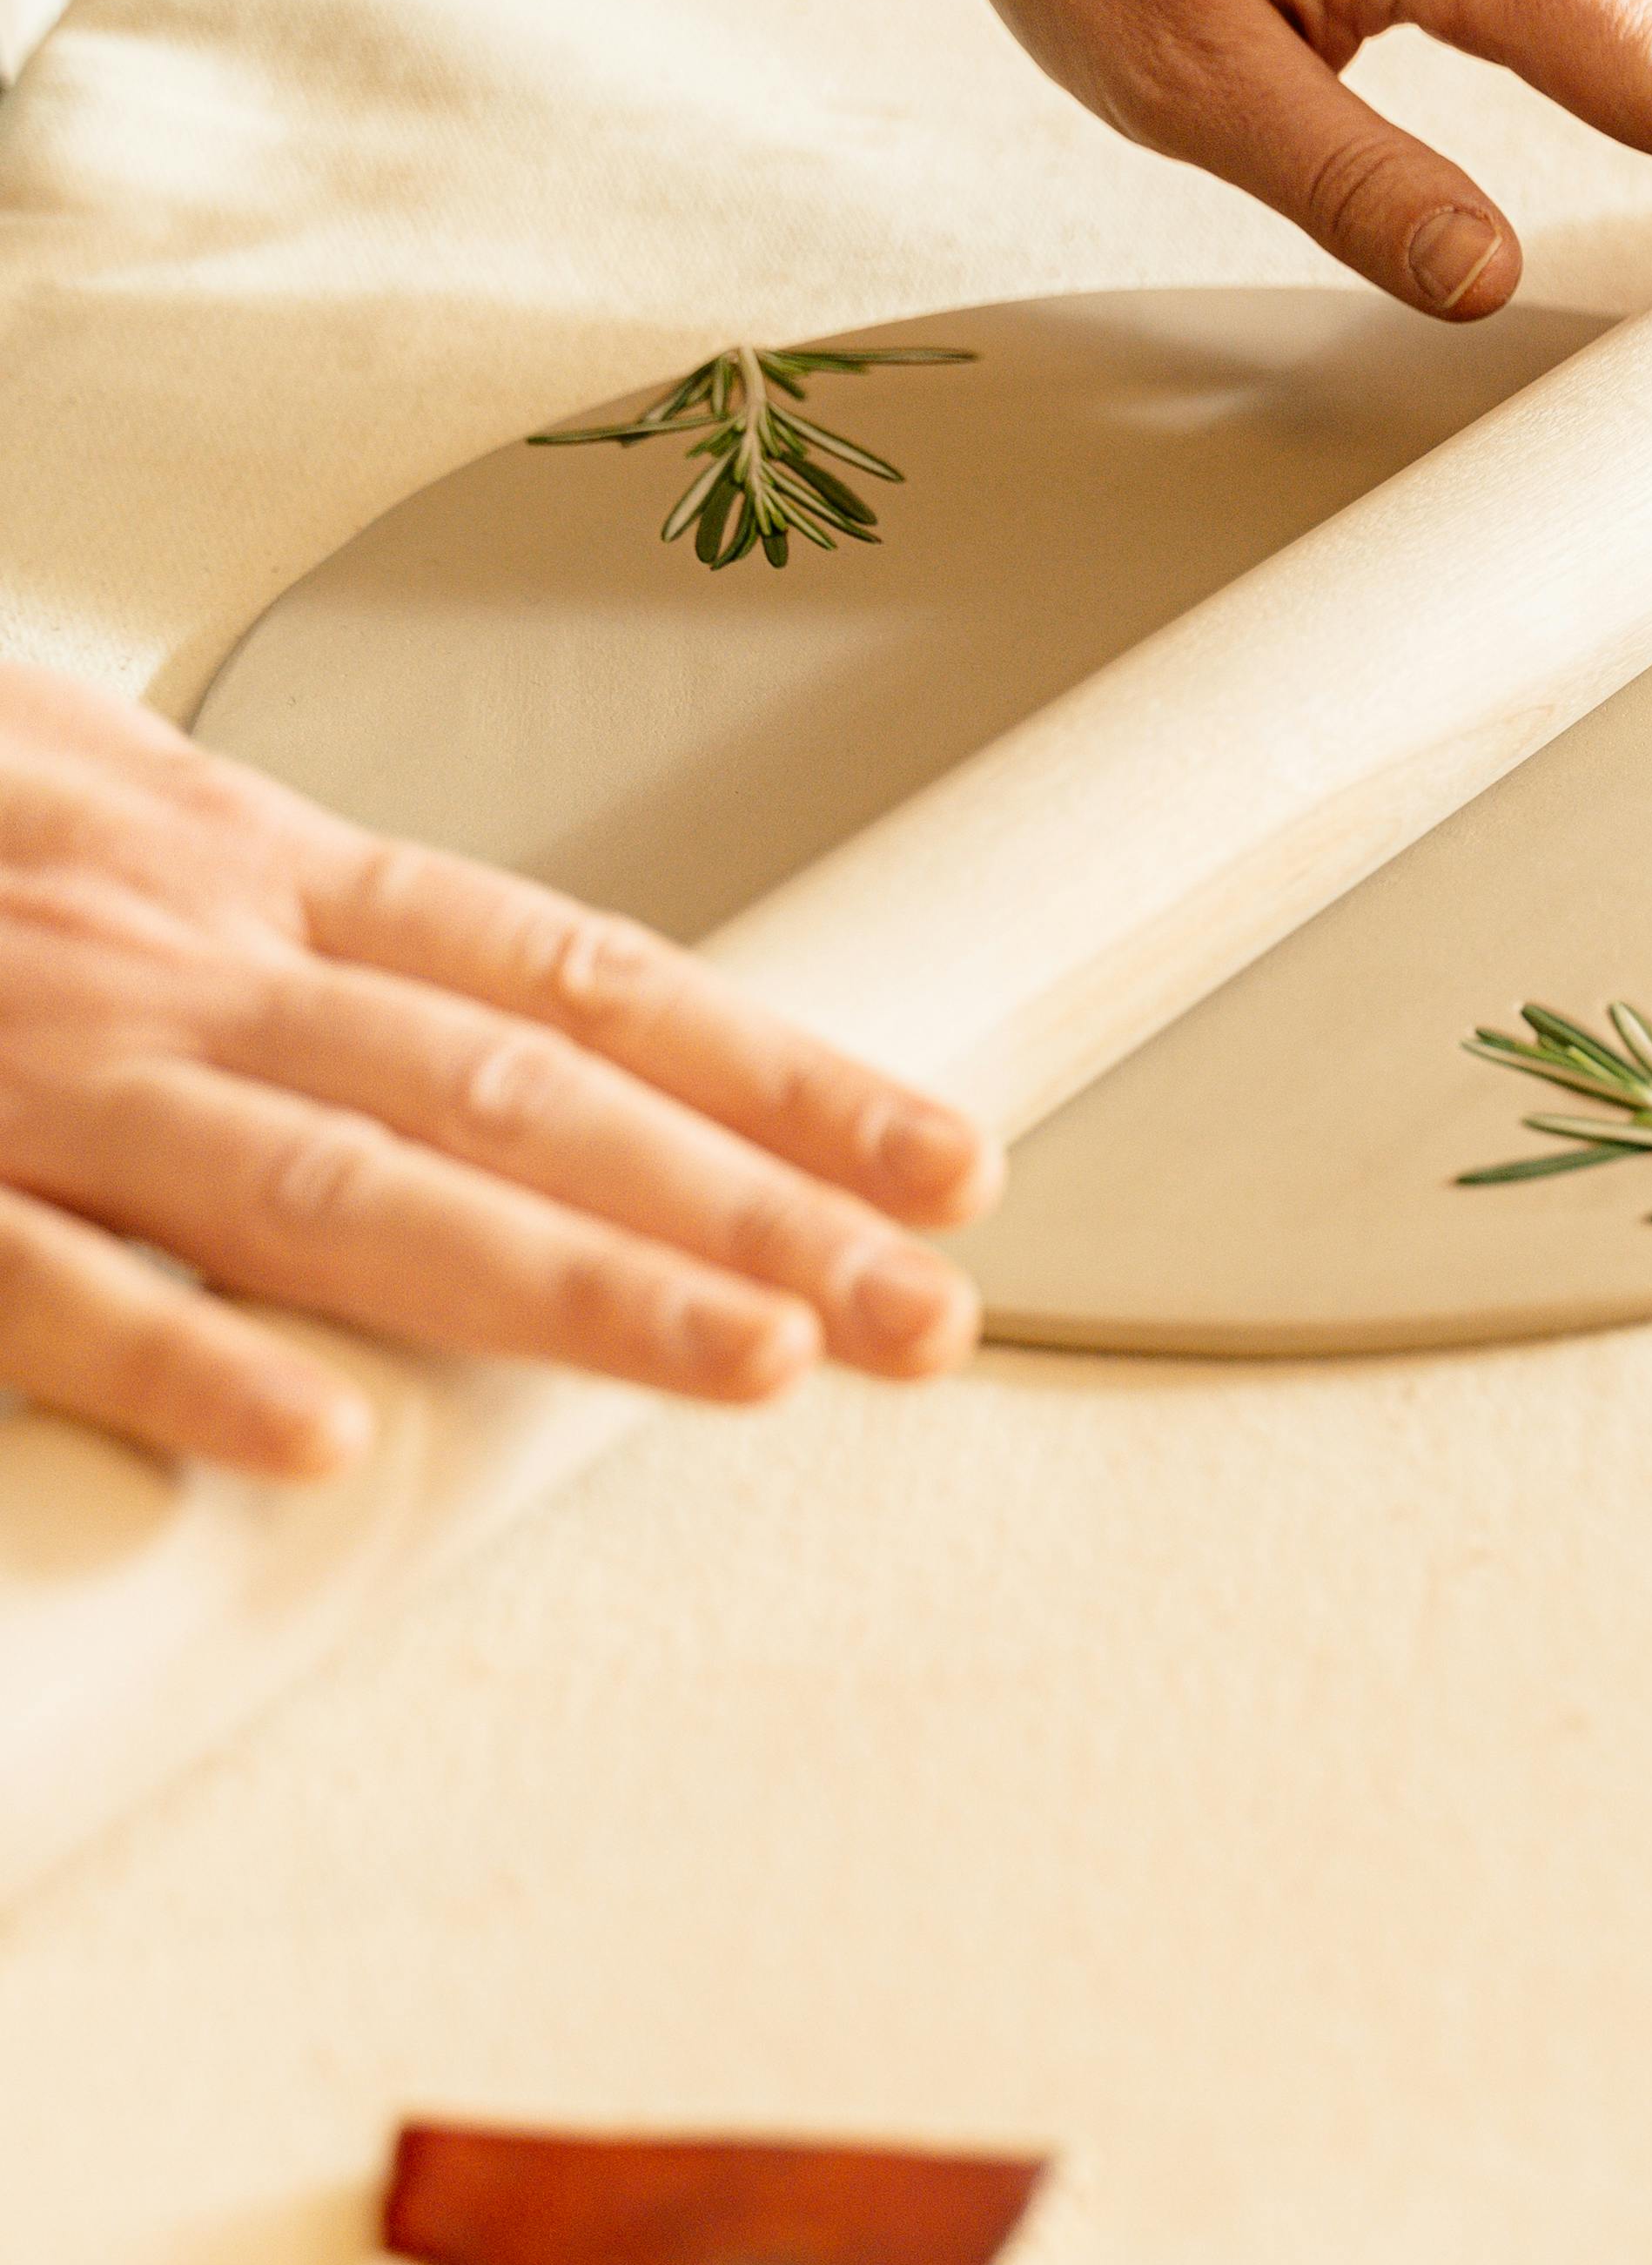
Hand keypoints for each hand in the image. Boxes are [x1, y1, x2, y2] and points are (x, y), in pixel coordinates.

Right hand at [0, 670, 999, 1479]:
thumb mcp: (105, 828)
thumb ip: (281, 938)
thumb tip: (497, 1033)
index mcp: (243, 872)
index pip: (575, 974)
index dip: (774, 1071)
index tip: (947, 1159)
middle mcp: (177, 956)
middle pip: (519, 1088)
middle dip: (746, 1208)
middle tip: (934, 1313)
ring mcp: (35, 1063)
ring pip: (344, 1178)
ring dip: (562, 1279)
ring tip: (754, 1370)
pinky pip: (39, 1278)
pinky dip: (177, 1353)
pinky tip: (315, 1436)